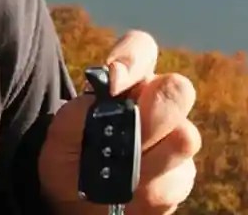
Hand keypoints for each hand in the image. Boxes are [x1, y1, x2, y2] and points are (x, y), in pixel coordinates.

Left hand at [38, 30, 201, 214]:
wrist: (72, 200)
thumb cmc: (68, 155)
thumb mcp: (62, 130)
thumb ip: (83, 107)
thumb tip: (113, 88)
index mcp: (127, 83)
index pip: (142, 47)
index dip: (133, 58)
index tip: (114, 79)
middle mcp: (158, 105)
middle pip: (179, 89)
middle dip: (152, 112)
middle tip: (122, 133)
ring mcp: (176, 140)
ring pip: (184, 137)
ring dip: (145, 159)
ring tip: (115, 171)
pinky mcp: (182, 177)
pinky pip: (178, 179)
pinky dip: (147, 190)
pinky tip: (125, 193)